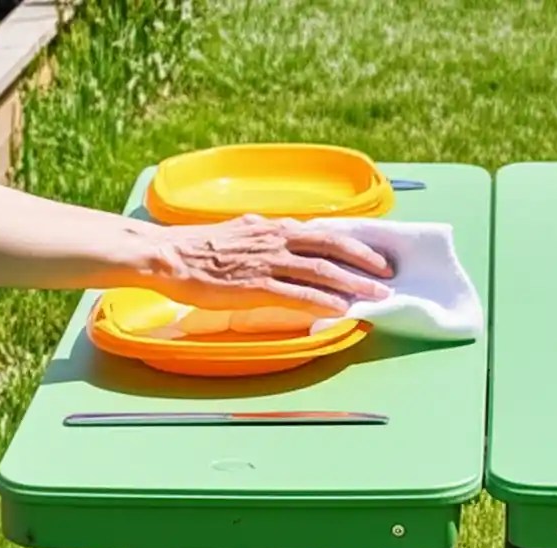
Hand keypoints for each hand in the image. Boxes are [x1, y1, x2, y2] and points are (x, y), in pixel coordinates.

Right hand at [144, 215, 393, 314]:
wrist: (168, 255)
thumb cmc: (197, 248)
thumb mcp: (240, 235)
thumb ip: (266, 240)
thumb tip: (286, 248)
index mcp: (273, 228)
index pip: (322, 233)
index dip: (353, 244)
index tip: (374, 255)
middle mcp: (276, 240)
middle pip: (331, 247)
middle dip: (364, 261)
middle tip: (387, 274)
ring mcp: (268, 262)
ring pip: (321, 271)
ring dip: (353, 283)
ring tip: (375, 295)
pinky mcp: (256, 285)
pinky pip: (298, 294)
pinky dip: (324, 301)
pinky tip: (342, 309)